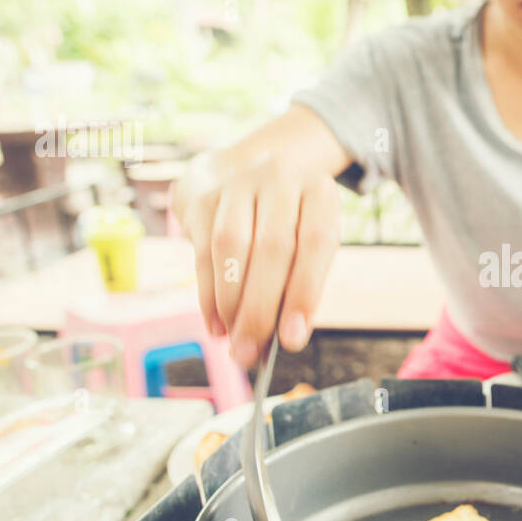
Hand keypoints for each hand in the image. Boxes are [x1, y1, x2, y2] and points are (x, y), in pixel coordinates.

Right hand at [171, 146, 341, 364]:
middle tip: (251, 353)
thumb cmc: (286, 219)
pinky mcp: (203, 196)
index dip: (303, 293)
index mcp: (319, 190)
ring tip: (235, 343)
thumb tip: (281, 336)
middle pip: (271, 247)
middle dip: (259, 309)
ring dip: (230, 304)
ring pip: (231, 247)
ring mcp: (238, 182)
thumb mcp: (306, 237)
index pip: (316, 241)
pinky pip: (202, 251)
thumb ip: (299, 281)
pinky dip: (208, 296)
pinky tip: (216, 325)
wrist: (243, 167)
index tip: (292, 340)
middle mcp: (280, 177)